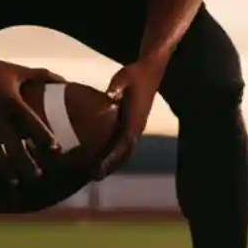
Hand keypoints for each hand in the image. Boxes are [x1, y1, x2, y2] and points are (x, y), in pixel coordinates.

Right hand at [0, 54, 64, 186]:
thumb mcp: (21, 71)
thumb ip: (43, 75)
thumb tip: (65, 80)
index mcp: (11, 100)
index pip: (30, 121)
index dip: (43, 135)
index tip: (55, 149)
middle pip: (11, 143)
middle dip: (24, 161)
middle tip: (37, 176)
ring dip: (3, 169)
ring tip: (14, 183)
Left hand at [96, 58, 165, 178]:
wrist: (152, 71)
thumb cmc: (135, 74)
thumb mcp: (123, 77)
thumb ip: (116, 88)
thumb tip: (110, 97)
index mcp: (134, 119)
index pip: (122, 143)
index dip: (111, 156)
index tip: (99, 166)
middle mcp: (138, 127)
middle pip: (125, 152)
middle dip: (111, 165)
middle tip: (95, 176)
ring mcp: (138, 126)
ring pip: (127, 150)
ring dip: (114, 162)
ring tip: (98, 172)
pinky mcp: (136, 123)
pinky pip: (127, 144)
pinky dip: (118, 153)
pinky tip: (106, 156)